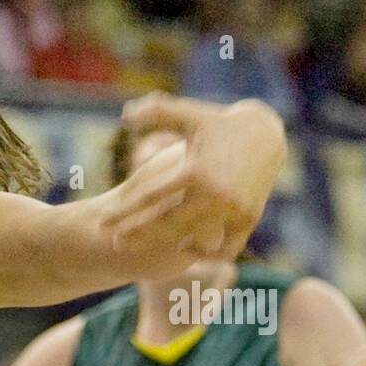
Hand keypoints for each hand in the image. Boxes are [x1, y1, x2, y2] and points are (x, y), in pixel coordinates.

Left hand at [106, 96, 285, 268]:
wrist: (264, 135)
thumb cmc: (217, 122)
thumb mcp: (187, 114)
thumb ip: (155, 113)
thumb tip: (124, 115)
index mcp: (195, 171)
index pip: (150, 197)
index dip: (123, 212)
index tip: (101, 223)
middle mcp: (214, 194)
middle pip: (167, 225)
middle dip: (138, 236)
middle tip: (114, 242)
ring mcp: (233, 210)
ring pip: (194, 240)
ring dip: (168, 247)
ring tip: (147, 249)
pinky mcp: (249, 218)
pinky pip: (225, 246)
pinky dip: (206, 253)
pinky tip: (186, 250)